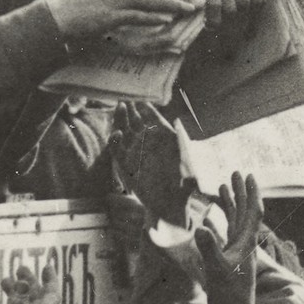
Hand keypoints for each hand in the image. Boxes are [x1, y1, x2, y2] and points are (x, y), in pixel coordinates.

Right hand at [48, 0, 204, 52]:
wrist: (60, 16)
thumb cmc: (82, 11)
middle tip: (196, 2)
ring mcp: (116, 0)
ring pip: (149, 1)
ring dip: (171, 5)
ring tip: (188, 9)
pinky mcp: (111, 14)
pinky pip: (136, 15)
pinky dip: (152, 18)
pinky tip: (166, 21)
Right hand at [110, 102, 194, 229]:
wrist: (170, 208)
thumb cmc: (182, 189)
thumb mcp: (188, 174)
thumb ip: (185, 163)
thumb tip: (182, 144)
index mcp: (165, 141)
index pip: (155, 120)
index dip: (149, 108)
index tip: (143, 97)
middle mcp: (149, 144)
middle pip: (138, 122)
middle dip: (132, 109)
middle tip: (126, 96)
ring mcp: (137, 153)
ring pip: (126, 131)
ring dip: (122, 119)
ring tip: (120, 106)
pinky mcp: (126, 167)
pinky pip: (117, 151)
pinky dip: (115, 142)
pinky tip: (117, 134)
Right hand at [177, 173, 263, 303]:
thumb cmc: (228, 296)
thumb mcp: (217, 270)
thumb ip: (209, 248)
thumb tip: (200, 227)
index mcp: (247, 243)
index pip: (253, 212)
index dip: (251, 192)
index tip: (248, 174)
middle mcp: (245, 245)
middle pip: (244, 212)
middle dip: (240, 191)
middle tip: (235, 172)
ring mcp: (238, 253)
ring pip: (235, 222)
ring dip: (230, 204)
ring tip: (222, 187)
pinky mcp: (229, 261)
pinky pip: (226, 235)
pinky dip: (219, 222)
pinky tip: (210, 218)